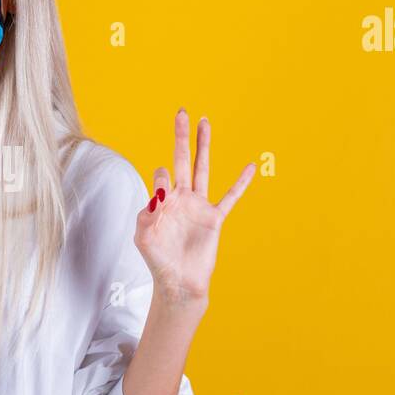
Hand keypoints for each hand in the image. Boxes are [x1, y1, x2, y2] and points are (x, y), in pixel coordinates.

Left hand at [135, 109, 254, 305]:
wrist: (178, 281)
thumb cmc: (158, 259)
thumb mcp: (144, 235)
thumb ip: (148, 212)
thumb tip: (160, 191)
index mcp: (163, 200)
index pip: (161, 175)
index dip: (160, 182)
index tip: (161, 200)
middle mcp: (181, 198)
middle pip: (182, 159)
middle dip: (181, 136)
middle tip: (182, 112)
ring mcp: (199, 206)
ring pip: (203, 168)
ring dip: (204, 145)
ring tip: (205, 122)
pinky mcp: (214, 218)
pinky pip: (230, 197)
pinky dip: (241, 182)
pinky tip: (250, 166)